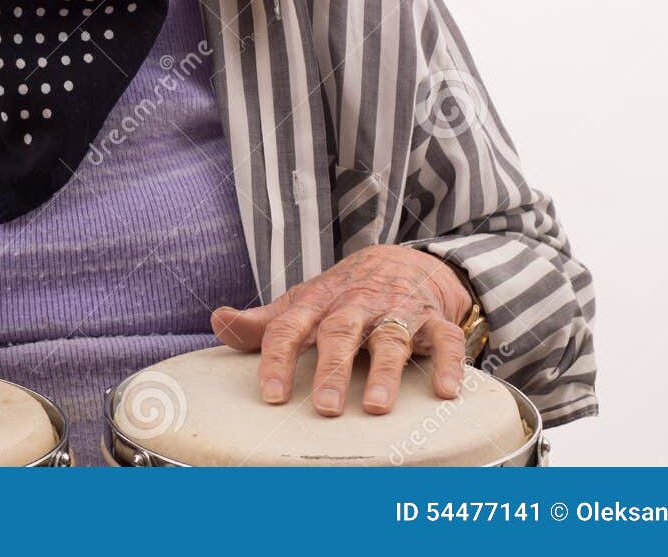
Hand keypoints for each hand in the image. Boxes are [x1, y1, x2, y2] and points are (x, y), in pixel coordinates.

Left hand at [210, 245, 472, 416]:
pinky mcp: (433, 320)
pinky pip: (446, 340)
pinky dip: (449, 364)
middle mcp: (356, 304)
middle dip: (331, 368)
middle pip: (341, 332)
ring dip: (385, 372)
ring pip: (391, 337)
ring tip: (376, 407)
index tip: (271, 395)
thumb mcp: (302, 303)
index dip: (278, 358)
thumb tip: (218, 321)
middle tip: (323, 407)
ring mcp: (396, 310)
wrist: (401, 260)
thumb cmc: (342, 295)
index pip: (291, 325)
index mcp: (319, 301)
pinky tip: (446, 392)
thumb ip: (263, 322)